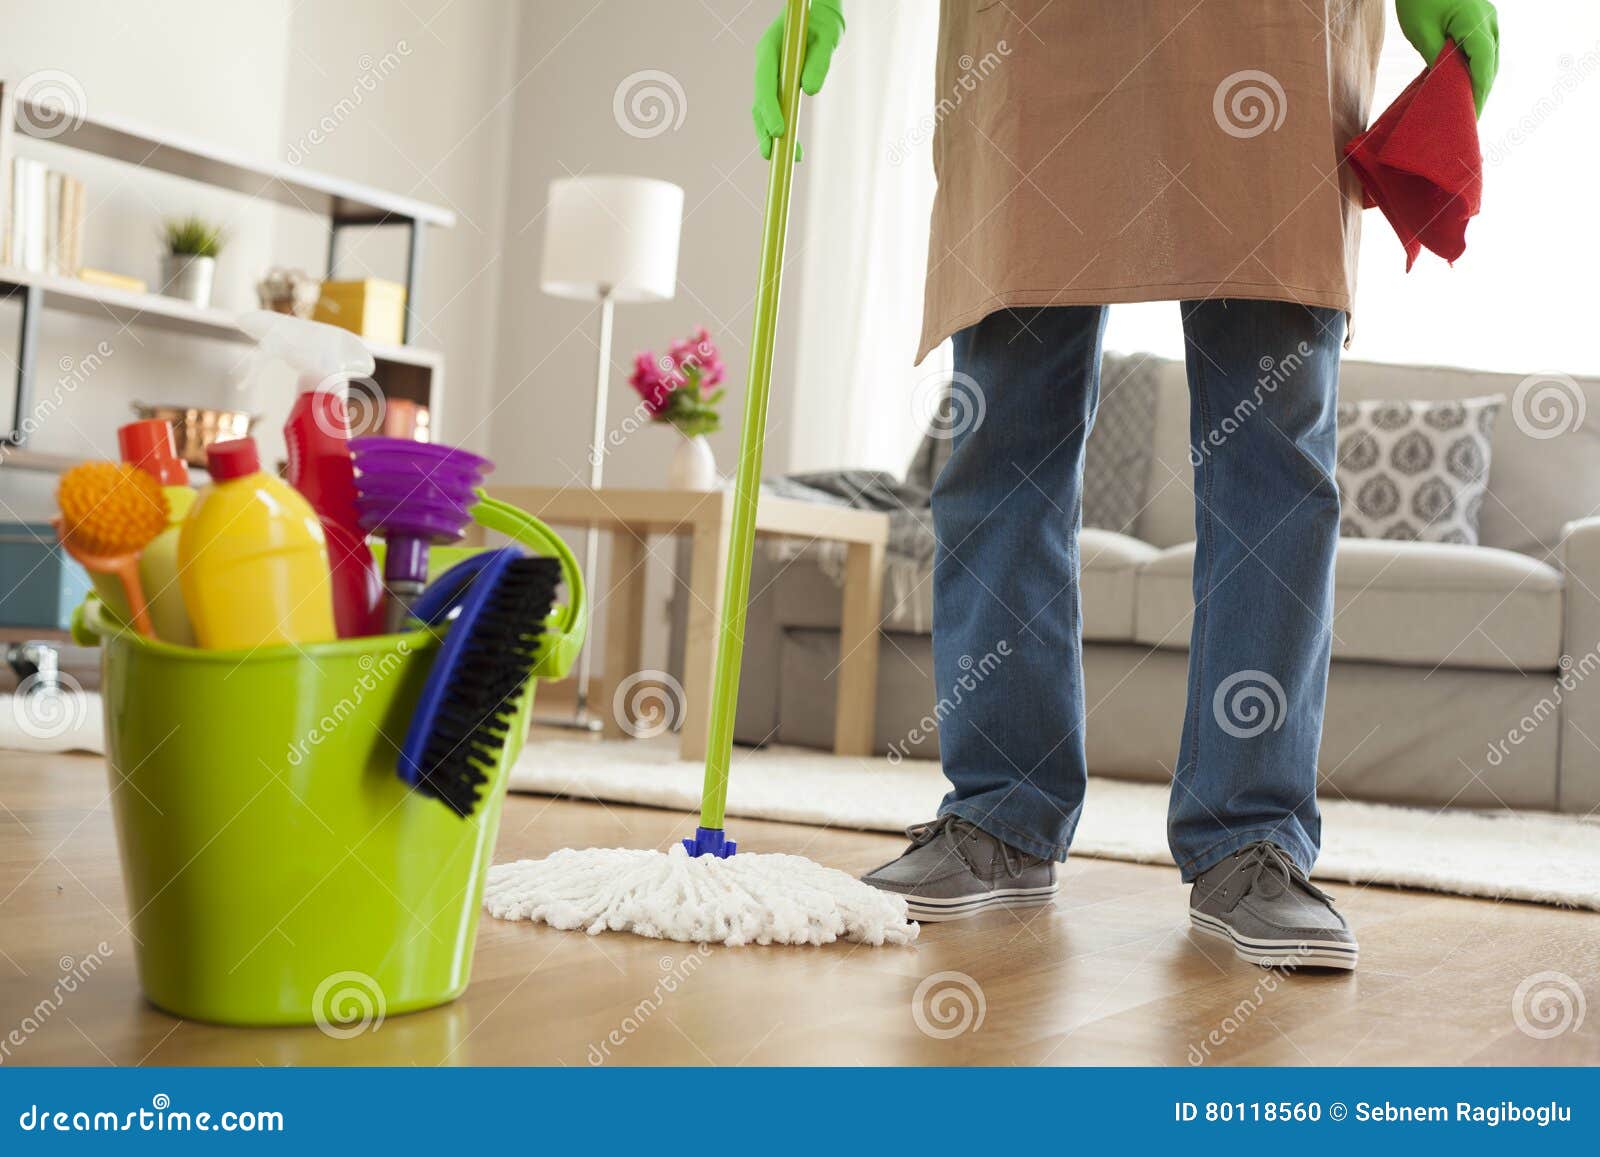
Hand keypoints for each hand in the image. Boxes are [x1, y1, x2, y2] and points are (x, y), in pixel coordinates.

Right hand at [752, 0, 844, 158]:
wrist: (818, 17)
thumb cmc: (822, 24)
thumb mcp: (827, 38)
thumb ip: (819, 62)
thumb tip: (810, 91)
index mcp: (770, 48)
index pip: (765, 81)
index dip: (770, 108)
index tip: (779, 130)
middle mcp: (765, 63)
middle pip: (760, 100)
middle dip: (765, 129)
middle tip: (772, 154)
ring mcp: (769, 75)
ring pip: (763, 110)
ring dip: (771, 135)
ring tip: (784, 159)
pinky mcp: (777, 85)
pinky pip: (774, 110)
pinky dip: (780, 129)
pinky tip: (790, 148)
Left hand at [1395, 0, 1498, 115]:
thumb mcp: (1422, 34)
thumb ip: (1437, 60)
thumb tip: (1447, 86)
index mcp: (1476, 22)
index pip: (1484, 65)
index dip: (1479, 92)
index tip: (1472, 115)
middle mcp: (1489, 21)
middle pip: (1490, 64)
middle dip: (1481, 92)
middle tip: (1469, 119)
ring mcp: (1487, 19)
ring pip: (1489, 58)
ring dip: (1479, 81)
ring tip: (1467, 107)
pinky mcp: (1480, 20)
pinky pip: (1482, 49)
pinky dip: (1476, 68)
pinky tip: (1465, 85)